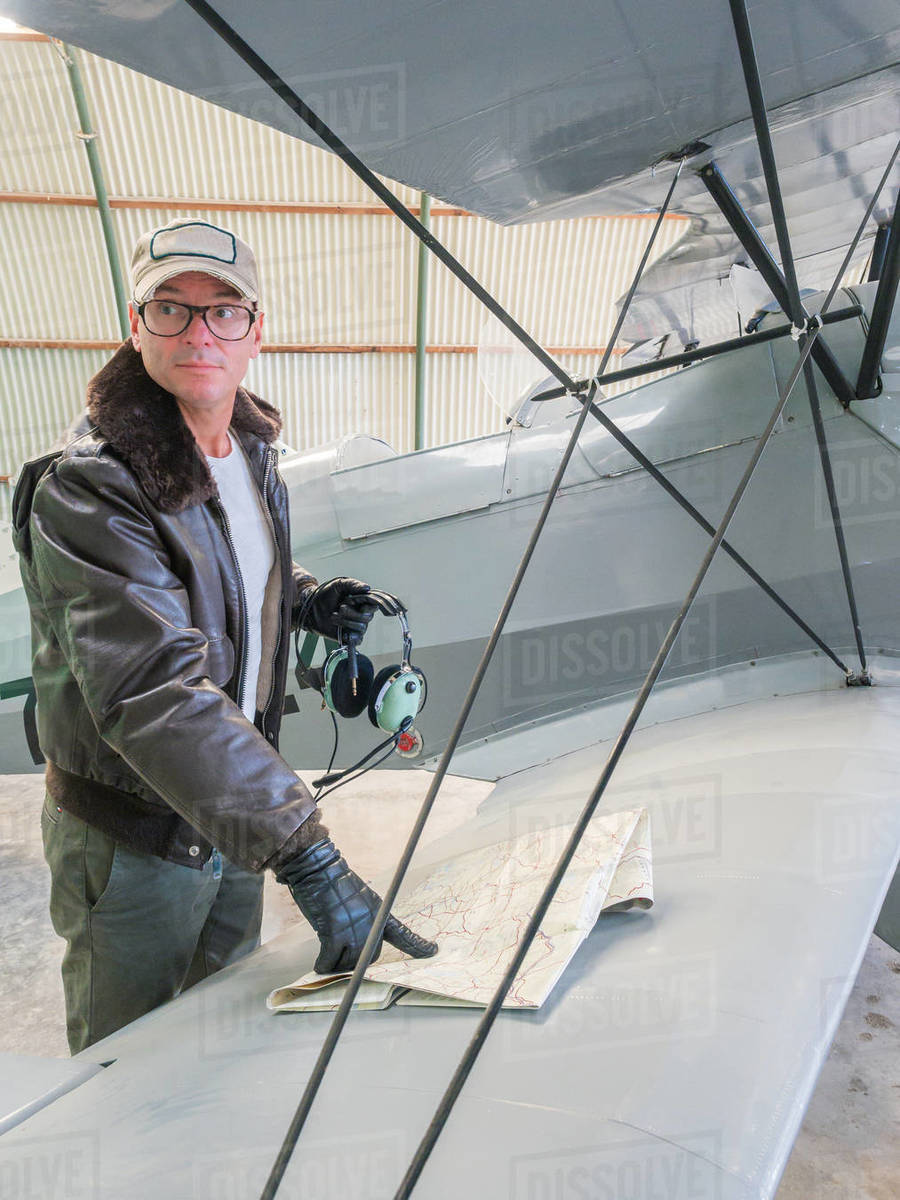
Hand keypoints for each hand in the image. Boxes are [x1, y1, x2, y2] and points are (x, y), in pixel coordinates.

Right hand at [276, 838, 437, 973]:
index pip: (403, 932)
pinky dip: (324, 965)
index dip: (418, 945)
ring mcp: (354, 926)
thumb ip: (363, 922)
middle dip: (357, 962)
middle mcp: (371, 920)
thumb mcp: (359, 899)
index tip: (433, 950)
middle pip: (372, 955)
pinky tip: (320, 965)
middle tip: (341, 958)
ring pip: (351, 961)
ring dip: (338, 965)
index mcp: (380, 910)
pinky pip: (331, 959)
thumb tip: (354, 947)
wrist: (318, 868)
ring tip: (327, 960)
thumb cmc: (333, 882)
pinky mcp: (335, 931)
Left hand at [300, 576, 377, 640]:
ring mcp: (355, 625)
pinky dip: (353, 637)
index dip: (369, 606)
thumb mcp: (338, 585)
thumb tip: (367, 588)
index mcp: (361, 601)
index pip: (374, 605)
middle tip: (340, 608)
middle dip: (353, 613)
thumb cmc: (325, 595)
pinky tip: (345, 633)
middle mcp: (361, 613)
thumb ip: (353, 584)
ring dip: (346, 622)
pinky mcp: (349, 636)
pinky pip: (358, 640)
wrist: (311, 609)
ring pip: (362, 628)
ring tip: (333, 617)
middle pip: (367, 617)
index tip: (359, 603)